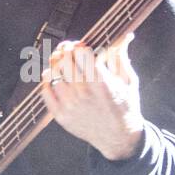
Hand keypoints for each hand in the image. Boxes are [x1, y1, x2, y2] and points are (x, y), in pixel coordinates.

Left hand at [41, 35, 144, 160]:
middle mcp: (83, 93)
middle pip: (64, 60)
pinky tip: (55, 78)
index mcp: (102, 82)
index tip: (81, 46)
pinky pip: (45, 92)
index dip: (79, 46)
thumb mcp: (129, 81)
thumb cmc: (125, 107)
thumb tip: (126, 35)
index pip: (81, 52)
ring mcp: (70, 105)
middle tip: (68, 51)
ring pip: (52, 73)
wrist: (119, 139)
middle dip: (65, 52)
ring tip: (61, 63)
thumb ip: (121, 57)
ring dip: (55, 64)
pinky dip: (47, 81)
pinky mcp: (61, 116)